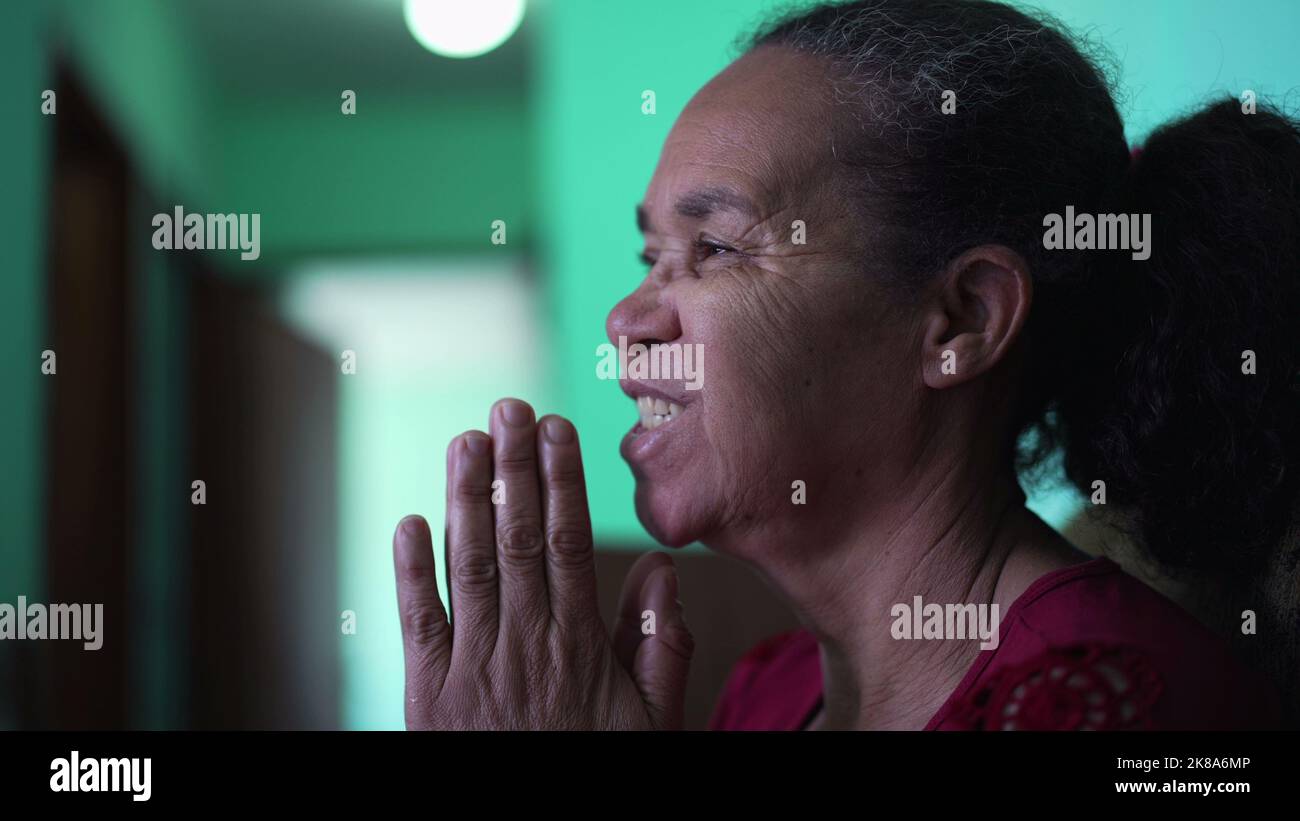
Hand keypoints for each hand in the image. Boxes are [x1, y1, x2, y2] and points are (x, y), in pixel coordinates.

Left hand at [393, 398, 693, 729]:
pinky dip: (409, 569)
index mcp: (577, 643)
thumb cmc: (596, 769)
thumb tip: (661, 570)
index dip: (560, 480)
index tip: (556, 429)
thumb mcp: (653, 722)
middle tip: (507, 408)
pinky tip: (409, 521)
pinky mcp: (427, 690)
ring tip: (464, 441)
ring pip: (468, 563)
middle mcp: (523, 641)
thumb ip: (660, 647)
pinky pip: (418, 620)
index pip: (567, 542)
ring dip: (465, 498)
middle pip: (516, 537)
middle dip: (511, 467)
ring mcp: (471, 663)